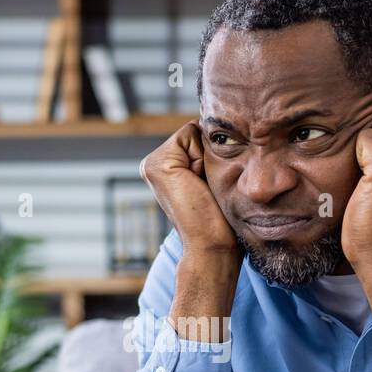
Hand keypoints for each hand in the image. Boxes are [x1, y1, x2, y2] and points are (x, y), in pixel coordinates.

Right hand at [140, 121, 240, 259]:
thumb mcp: (212, 179)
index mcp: (164, 167)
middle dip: (209, 154)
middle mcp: (153, 164)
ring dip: (207, 157)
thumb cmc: (220, 219)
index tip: (209, 185)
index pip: (197, 137)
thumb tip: (218, 127)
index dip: (213, 155)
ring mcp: (151, 164)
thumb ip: (207, 153)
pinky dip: (202, 156)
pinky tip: (196, 182)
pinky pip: (190, 134)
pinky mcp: (156, 165)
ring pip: (194, 132)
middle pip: (195, 132)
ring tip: (201, 187)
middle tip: (205, 188)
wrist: (211, 245)